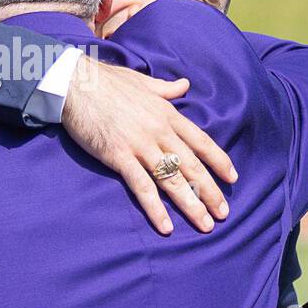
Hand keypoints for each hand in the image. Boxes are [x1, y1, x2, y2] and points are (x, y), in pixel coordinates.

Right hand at [61, 57, 236, 234]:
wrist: (75, 83)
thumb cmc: (107, 81)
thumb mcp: (143, 81)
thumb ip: (166, 88)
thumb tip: (185, 85)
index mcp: (167, 114)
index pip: (201, 141)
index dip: (219, 161)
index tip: (232, 178)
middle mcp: (159, 131)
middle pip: (192, 166)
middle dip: (210, 191)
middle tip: (224, 213)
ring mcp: (140, 145)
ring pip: (172, 180)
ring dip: (191, 205)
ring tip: (205, 225)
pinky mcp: (120, 156)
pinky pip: (142, 187)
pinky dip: (156, 209)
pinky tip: (166, 227)